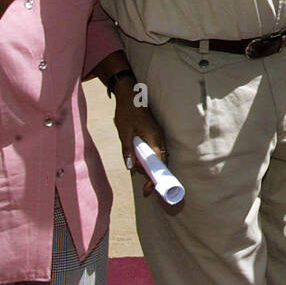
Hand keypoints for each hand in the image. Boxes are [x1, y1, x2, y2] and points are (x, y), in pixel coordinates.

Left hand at [112, 77, 167, 197]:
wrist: (130, 94)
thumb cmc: (126, 112)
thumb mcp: (124, 132)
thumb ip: (128, 150)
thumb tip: (131, 168)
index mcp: (153, 137)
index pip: (158, 163)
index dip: (154, 178)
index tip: (149, 190)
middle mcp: (159, 138)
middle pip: (161, 162)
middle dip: (153, 176)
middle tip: (144, 189)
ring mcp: (158, 135)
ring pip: (159, 157)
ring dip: (150, 168)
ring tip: (139, 174)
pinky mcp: (154, 134)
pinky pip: (156, 151)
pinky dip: (150, 160)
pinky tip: (141, 163)